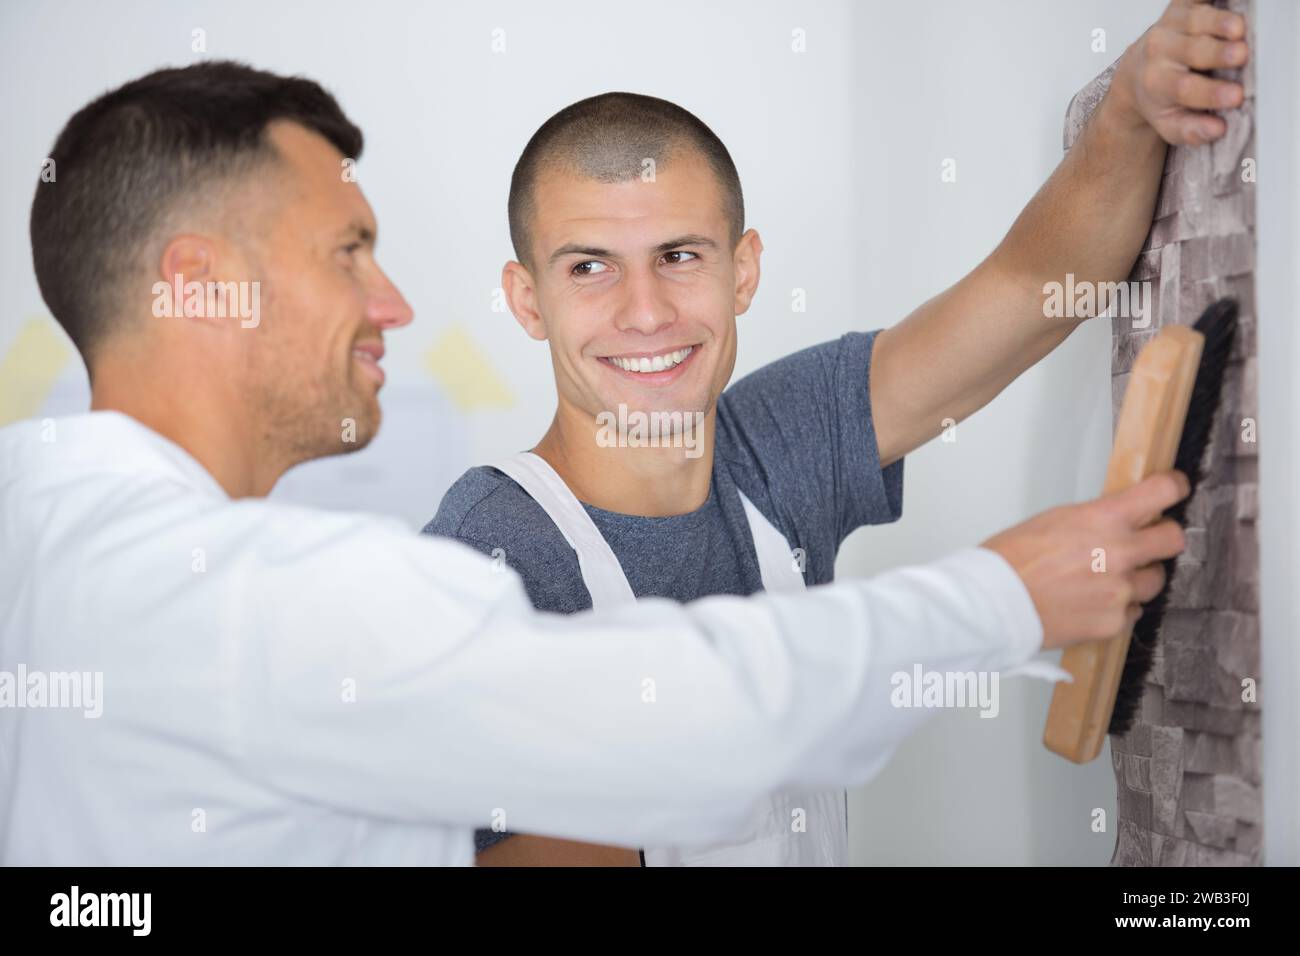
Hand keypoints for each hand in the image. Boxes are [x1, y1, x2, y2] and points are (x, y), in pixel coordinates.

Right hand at [982, 471, 1189, 649]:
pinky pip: (1133, 611)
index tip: (1176, 489)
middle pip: (1174, 538)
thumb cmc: (1013, 559)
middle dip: (1163, 537)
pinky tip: (1091, 603)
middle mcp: (1121, 552)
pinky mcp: (1115, 621)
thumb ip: (1098, 518)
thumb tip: (1122, 519)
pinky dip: (1118, 608)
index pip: (1163, 491)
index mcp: (1104, 518)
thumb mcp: (1056, 519)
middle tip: (1148, 541)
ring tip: (1106, 580)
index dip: (1174, 488)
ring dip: (1138, 577)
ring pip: (1155, 580)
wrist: (994, 602)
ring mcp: (1121, 590)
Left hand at [1109, 0, 1248, 144]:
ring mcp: (1169, 25)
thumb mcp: (1170, 124)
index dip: (1211, 93)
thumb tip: (1217, 130)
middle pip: (1193, 52)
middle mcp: (1159, 52)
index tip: (1236, 97)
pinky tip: (1225, 1)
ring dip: (1219, 23)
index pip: (1185, 89)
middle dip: (1217, 54)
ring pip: (1197, 21)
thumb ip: (1192, 130)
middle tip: (1241, 57)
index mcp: (1157, 84)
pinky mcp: (1180, 6)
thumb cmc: (1161, 99)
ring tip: (1239, 30)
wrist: (1136, 74)